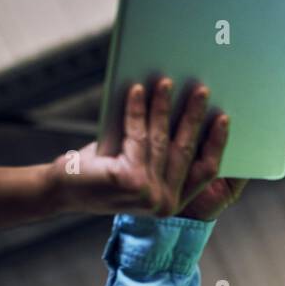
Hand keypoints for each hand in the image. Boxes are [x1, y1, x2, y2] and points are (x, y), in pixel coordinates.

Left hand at [50, 79, 244, 218]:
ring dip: (164, 106)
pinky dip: (137, 109)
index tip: (223, 117)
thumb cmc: (102, 172)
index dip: (217, 143)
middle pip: (185, 150)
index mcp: (173, 204)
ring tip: (166, 82)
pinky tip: (137, 90)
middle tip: (201, 90)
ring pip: (162, 139)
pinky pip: (137, 135)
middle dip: (194, 116)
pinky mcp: (129, 180)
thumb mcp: (138, 164)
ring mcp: (148, 194)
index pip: (205, 171)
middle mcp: (165, 204)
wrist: (61, 189)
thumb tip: (186, 107)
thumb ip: (162, 151)